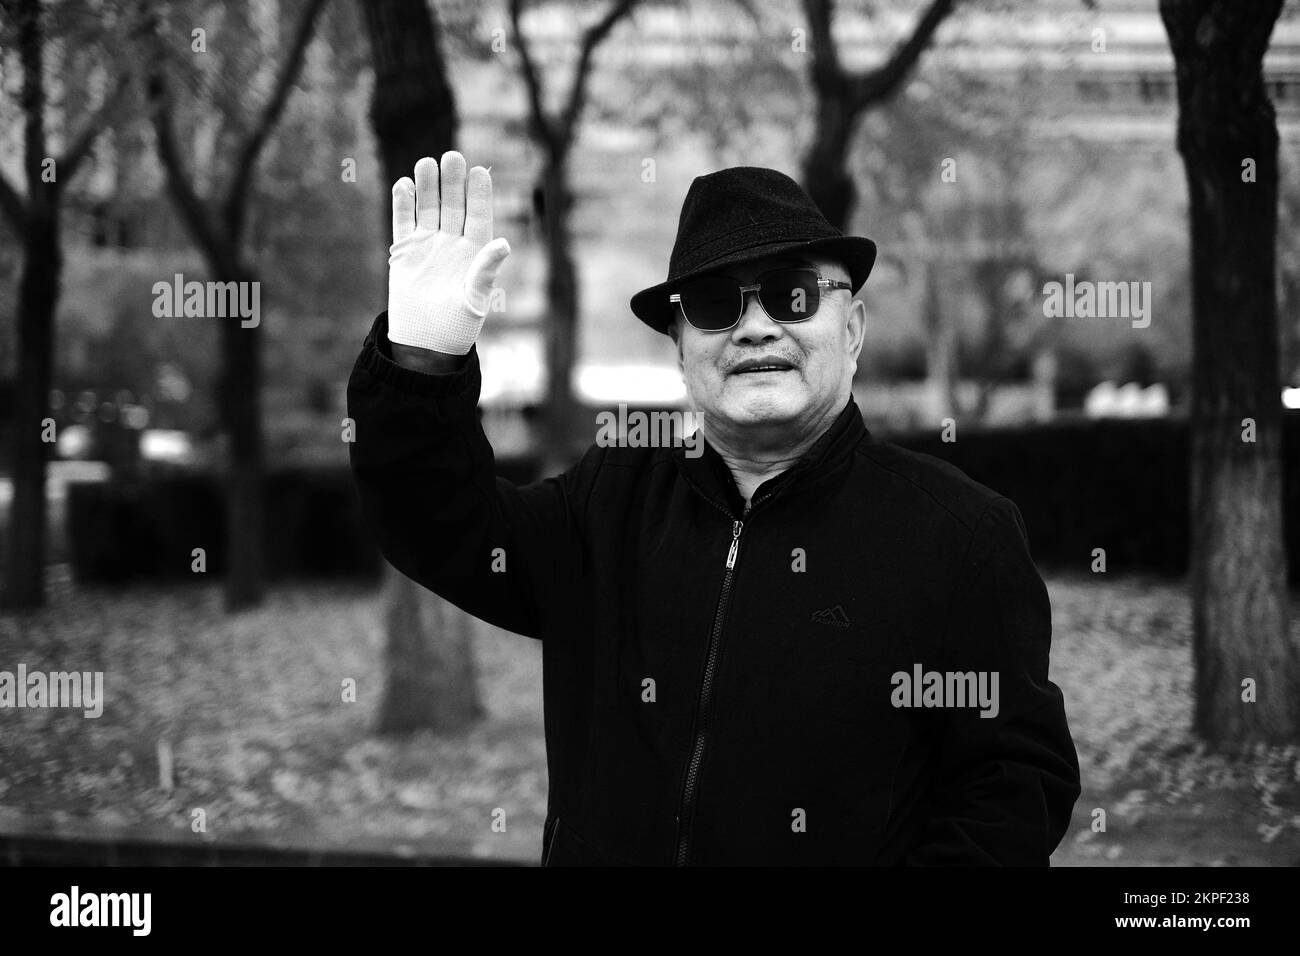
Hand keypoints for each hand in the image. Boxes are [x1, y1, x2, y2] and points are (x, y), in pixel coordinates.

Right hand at [387, 151, 510, 355]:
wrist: (424, 344)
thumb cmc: (457, 327)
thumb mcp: (475, 299)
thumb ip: (486, 270)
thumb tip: (504, 243)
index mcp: (476, 253)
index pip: (479, 216)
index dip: (479, 195)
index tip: (480, 172)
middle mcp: (453, 244)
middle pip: (453, 206)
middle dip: (452, 183)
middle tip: (452, 157)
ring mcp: (428, 246)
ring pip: (428, 208)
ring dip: (428, 187)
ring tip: (426, 163)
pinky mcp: (404, 252)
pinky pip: (404, 222)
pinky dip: (403, 205)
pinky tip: (404, 185)